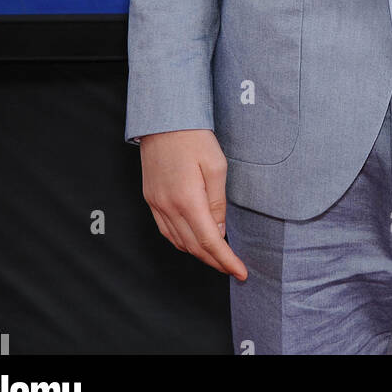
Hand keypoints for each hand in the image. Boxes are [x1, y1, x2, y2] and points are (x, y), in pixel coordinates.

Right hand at [140, 129, 248, 280]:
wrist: (163, 119)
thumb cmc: (193, 137)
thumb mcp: (217, 166)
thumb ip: (218, 202)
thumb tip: (219, 231)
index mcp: (187, 200)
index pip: (209, 242)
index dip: (226, 261)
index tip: (241, 272)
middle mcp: (168, 207)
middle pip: (193, 247)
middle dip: (215, 262)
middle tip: (233, 267)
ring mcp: (156, 204)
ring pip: (178, 242)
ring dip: (199, 254)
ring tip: (218, 256)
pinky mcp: (151, 199)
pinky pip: (166, 231)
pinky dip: (182, 241)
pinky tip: (194, 240)